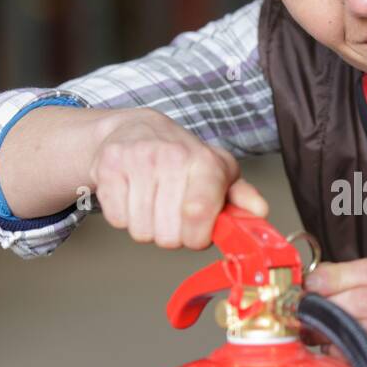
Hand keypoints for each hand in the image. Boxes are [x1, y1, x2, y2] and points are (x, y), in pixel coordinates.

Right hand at [88, 109, 267, 248]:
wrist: (136, 130)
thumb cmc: (184, 158)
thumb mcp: (220, 172)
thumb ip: (242, 197)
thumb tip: (260, 211)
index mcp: (204, 162)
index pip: (198, 214)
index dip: (197, 237)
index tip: (198, 232)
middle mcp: (170, 157)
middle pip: (167, 235)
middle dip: (172, 235)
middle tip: (173, 214)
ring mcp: (136, 160)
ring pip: (141, 231)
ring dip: (148, 227)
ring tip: (153, 204)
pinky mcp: (107, 166)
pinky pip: (116, 219)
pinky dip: (124, 217)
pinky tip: (134, 198)